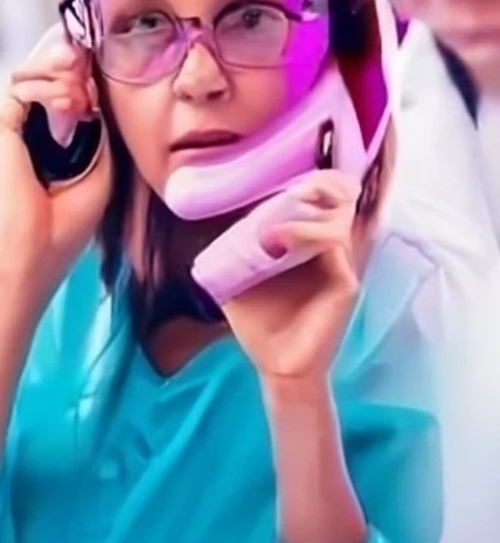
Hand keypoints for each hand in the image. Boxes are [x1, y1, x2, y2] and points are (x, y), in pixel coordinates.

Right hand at [0, 25, 111, 303]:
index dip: (77, 63)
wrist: (37, 251)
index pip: (57, 82)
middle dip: (68, 56)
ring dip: (61, 70)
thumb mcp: (100, 165)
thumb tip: (93, 84)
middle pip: (41, 68)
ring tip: (82, 92)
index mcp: (46, 133)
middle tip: (86, 57)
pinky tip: (71, 104)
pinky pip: (22, 87)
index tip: (97, 57)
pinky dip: (49, 87)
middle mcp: (23, 124)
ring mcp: (8, 125)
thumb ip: (96, 125)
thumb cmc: (68, 220)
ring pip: (30, 71)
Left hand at [220, 170, 367, 382]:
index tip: (273, 178)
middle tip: (281, 187)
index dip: (303, 183)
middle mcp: (328, 250)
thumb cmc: (259, 322)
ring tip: (267, 225)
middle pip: (334, 200)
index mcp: (306, 244)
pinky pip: (335, 246)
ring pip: (335, 219)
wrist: (275, 365)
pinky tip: (275, 239)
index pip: (316, 201)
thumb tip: (196, 223)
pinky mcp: (345, 284)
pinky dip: (305, 235)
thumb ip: (227, 251)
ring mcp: (340, 266)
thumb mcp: (234, 279)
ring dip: (299, 214)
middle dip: (311, 187)